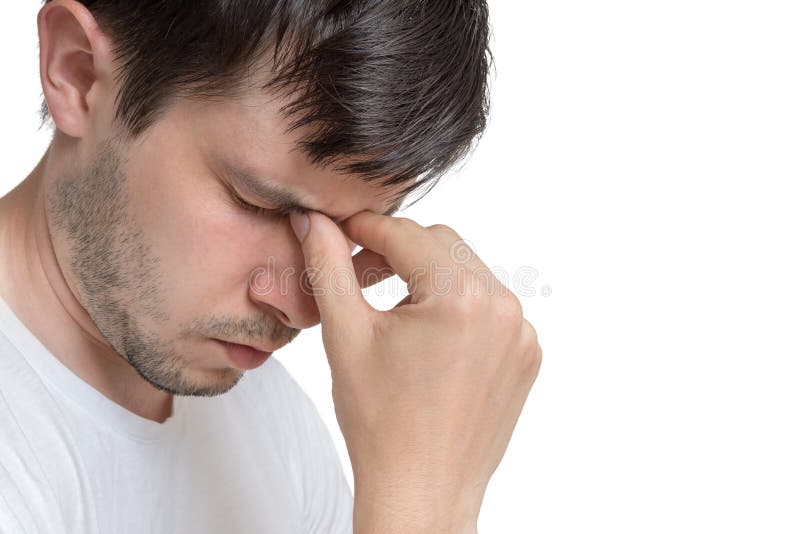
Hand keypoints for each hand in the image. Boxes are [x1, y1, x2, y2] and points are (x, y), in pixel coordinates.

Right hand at [289, 210, 542, 531]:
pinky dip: (457, 307)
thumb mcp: (344, 334)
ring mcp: (521, 333)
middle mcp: (503, 308)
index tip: (338, 233)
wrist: (421, 491)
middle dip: (396, 252)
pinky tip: (427, 338)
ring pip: (466, 273)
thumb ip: (328, 265)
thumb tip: (313, 220)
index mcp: (460, 297)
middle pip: (441, 246)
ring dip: (427, 277)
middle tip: (358, 274)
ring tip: (392, 312)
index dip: (364, 229)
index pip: (406, 234)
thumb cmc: (380, 423)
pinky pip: (489, 307)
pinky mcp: (526, 355)